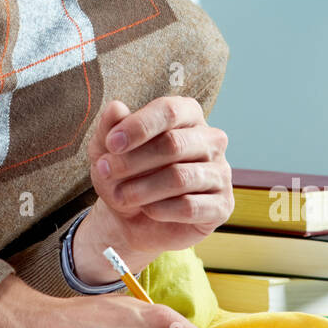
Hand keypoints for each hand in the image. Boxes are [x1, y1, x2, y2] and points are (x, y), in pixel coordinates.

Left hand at [73, 97, 233, 284]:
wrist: (132, 219)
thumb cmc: (124, 174)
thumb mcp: (107, 149)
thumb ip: (109, 127)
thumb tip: (116, 108)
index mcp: (188, 115)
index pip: (170, 111)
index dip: (139, 126)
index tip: (111, 143)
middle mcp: (211, 140)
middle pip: (174, 144)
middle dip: (133, 160)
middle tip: (105, 171)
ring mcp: (221, 173)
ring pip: (180, 177)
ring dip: (142, 188)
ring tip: (120, 195)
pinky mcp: (222, 206)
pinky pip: (190, 207)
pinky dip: (160, 210)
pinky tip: (146, 210)